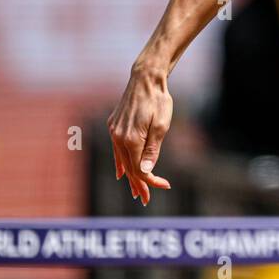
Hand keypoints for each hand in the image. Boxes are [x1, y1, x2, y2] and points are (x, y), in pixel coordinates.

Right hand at [106, 66, 172, 205]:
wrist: (145, 79)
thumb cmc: (158, 101)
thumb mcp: (161, 126)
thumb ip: (152, 150)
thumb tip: (145, 172)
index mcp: (130, 140)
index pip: (140, 169)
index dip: (151, 181)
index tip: (165, 185)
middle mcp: (118, 137)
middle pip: (129, 168)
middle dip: (139, 184)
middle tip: (145, 199)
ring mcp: (113, 131)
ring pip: (121, 159)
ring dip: (129, 176)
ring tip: (135, 191)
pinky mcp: (113, 125)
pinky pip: (116, 149)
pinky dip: (120, 162)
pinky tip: (121, 173)